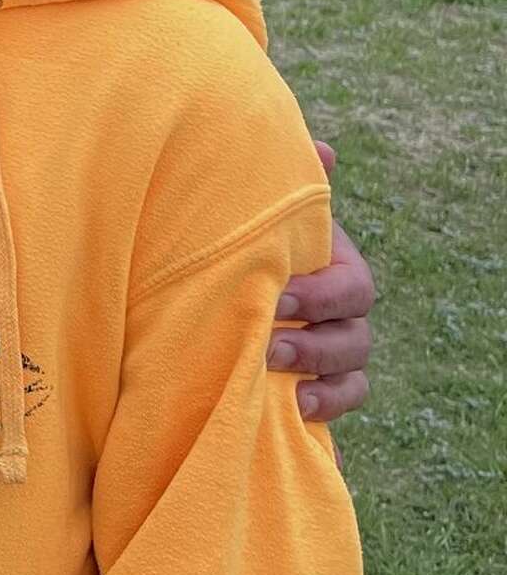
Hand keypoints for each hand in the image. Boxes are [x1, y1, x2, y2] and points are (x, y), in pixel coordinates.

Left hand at [269, 141, 372, 422]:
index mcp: (338, 269)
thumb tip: (325, 151)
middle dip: (316, 347)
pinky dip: (325, 420)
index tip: (279, 297)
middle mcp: (341, 316)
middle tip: (269, 349)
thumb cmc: (246, 231)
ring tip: (277, 385)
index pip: (354, 289)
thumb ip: (290, 186)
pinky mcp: (309, 387)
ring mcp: (328, 354)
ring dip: (320, 385)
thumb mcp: (262, 206)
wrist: (218, 263)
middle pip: (355, 340)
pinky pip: (336, 411)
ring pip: (351, 377)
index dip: (323, 297)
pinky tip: (298, 423)